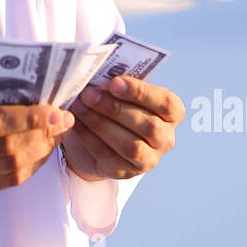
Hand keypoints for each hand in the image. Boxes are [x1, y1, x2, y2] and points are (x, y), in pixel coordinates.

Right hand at [0, 84, 75, 196]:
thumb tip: (41, 95)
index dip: (29, 117)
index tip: (56, 110)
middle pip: (6, 147)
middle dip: (42, 134)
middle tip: (63, 121)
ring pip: (11, 167)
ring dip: (41, 151)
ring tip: (55, 134)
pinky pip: (8, 180)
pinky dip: (31, 165)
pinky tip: (40, 150)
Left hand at [61, 76, 183, 180]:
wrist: (97, 136)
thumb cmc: (112, 103)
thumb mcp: (117, 90)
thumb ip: (116, 82)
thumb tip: (97, 74)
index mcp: (171, 112)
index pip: (166, 103)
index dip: (141, 92)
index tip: (113, 83)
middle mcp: (166, 138)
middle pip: (148, 126)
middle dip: (115, 108)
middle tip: (88, 94)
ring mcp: (149, 159)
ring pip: (130, 145)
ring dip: (101, 124)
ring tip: (79, 107)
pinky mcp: (126, 172)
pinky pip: (108, 156)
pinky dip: (89, 138)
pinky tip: (75, 123)